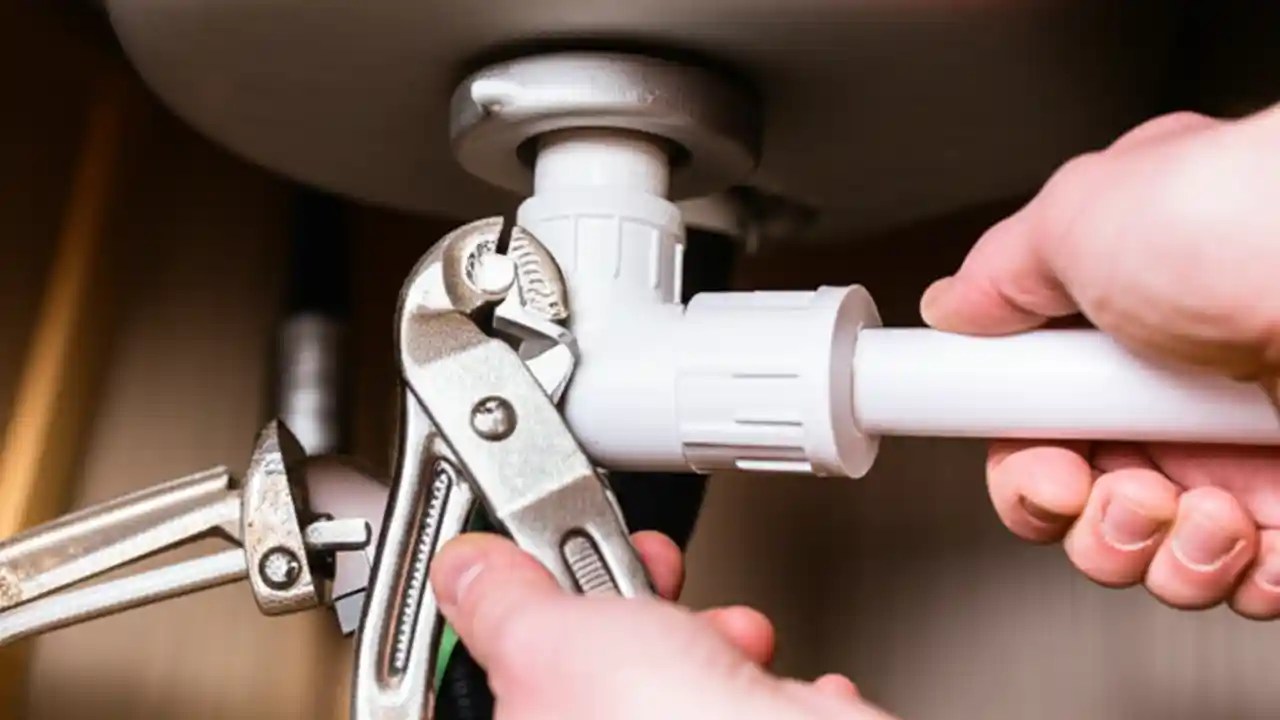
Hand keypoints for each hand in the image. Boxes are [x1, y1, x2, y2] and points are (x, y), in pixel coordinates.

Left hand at [430, 531, 894, 719]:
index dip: (530, 606)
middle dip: (634, 607)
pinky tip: (762, 674)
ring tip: (722, 633)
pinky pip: (745, 696)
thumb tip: (465, 572)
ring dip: (710, 636)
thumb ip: (498, 600)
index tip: (551, 560)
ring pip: (677, 676)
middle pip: (598, 664)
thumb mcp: (544, 635)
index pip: (504, 671)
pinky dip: (763, 676)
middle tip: (643, 576)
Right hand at [919, 105, 1279, 617]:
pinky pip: (1245, 581)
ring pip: (1153, 552)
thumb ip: (1002, 274)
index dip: (1020, 456)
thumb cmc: (1242, 220)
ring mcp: (1247, 450)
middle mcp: (1180, 386)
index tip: (1034, 459)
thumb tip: (955, 306)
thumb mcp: (1081, 215)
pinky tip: (1245, 533)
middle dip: (1075, 514)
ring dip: (1150, 549)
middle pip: (1082, 497)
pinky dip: (1233, 576)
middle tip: (1095, 488)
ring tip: (1190, 506)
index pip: (1037, 417)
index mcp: (1122, 322)